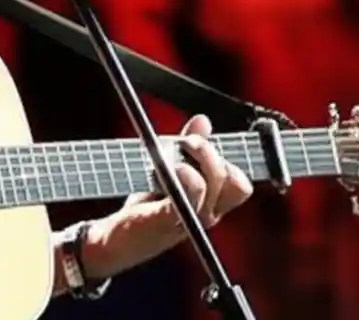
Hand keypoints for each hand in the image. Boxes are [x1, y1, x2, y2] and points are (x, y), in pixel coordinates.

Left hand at [79, 114, 252, 279]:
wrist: (118, 237)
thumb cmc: (147, 206)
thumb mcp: (171, 172)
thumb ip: (189, 147)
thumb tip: (203, 121)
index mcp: (213, 205)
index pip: (240, 184)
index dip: (226, 160)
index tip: (199, 147)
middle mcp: (208, 214)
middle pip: (232, 180)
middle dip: (210, 152)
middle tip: (185, 143)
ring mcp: (190, 219)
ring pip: (214, 184)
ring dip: (198, 159)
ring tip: (175, 157)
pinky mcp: (168, 219)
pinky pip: (190, 196)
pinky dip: (187, 177)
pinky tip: (174, 169)